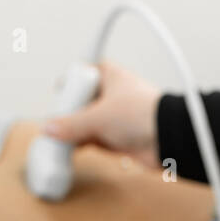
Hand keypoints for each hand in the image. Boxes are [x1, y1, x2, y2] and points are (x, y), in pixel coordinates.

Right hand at [41, 61, 161, 167]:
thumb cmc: (143, 114)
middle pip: (84, 101)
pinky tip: (70, 148)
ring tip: (57, 137)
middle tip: (55, 119)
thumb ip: (70, 124)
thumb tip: (50, 127)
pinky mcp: (120, 138)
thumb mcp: (97, 116)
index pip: (87, 72)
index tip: (60, 90)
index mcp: (112, 77)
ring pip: (89, 122)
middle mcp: (115, 96)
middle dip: (70, 111)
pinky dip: (84, 144)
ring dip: (75, 130)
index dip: (73, 81)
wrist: (168, 139)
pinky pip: (96, 139)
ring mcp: (118, 118)